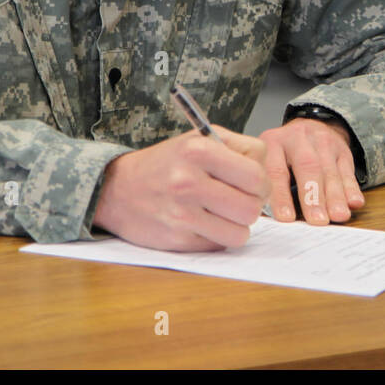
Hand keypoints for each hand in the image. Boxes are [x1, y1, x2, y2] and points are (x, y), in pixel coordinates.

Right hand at [92, 125, 270, 251]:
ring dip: (237, 225)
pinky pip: (219, 245)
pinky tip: (204, 223)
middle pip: (252, 206)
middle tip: (238, 199)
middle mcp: (188, 182)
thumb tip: (267, 173)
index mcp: (198, 150)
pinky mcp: (176, 240)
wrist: (117, 189)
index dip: (260, 180)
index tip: (251, 181)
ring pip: (240, 233)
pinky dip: (218, 237)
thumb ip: (237, 148)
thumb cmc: (166, 163)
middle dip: (252, 205)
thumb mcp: (198, 139)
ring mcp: (181, 214)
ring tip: (222, 213)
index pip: (257, 173)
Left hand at [259, 118, 364, 224]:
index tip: (286, 219)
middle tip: (317, 220)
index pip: (277, 170)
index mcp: (274, 142)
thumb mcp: (269, 161)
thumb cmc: (283, 154)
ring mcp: (323, 142)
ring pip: (329, 170)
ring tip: (337, 216)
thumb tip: (269, 220)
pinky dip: (351, 188)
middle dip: (313, 197)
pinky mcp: (342, 150)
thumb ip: (269, 186)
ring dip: (335, 196)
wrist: (310, 127)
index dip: (282, 196)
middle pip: (307, 167)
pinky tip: (354, 203)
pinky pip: (347, 170)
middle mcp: (298, 138)